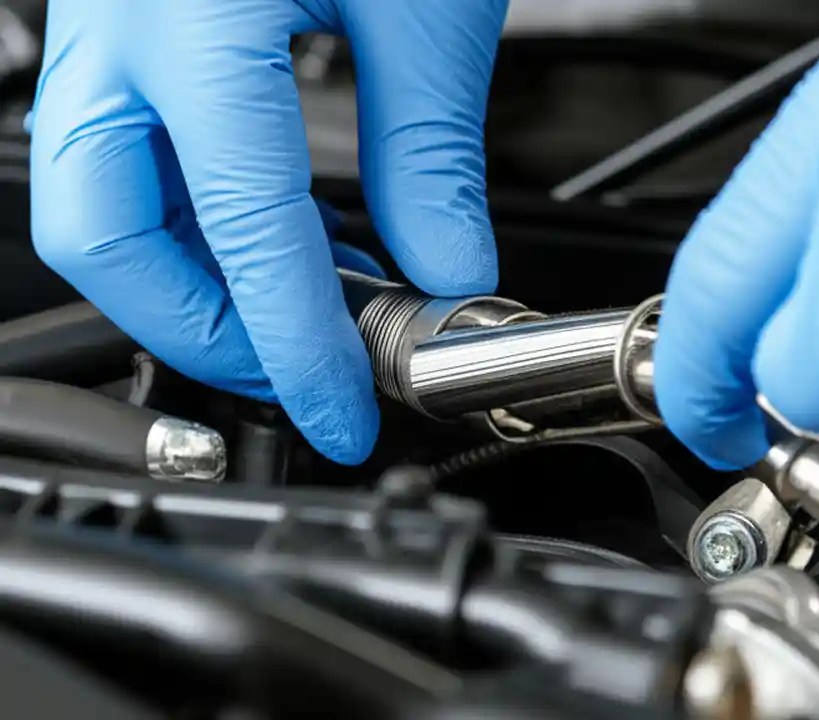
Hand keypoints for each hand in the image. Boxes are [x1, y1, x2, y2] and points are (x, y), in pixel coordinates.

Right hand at [29, 0, 506, 462]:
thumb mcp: (427, 8)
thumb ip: (429, 155)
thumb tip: (448, 272)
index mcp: (191, 15)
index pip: (245, 234)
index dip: (296, 347)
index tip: (340, 408)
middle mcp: (113, 26)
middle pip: (99, 236)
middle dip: (201, 324)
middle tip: (302, 357)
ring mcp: (100, 24)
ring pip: (101, 203)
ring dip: (202, 276)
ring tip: (312, 300)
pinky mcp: (122, 25)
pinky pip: (133, 153)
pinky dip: (207, 217)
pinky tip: (290, 232)